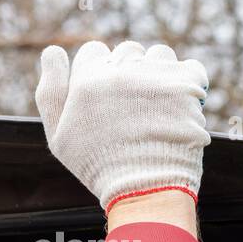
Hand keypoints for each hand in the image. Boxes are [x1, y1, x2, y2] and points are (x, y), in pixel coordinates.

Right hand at [35, 40, 209, 211]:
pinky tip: (182, 107)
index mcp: (87, 80)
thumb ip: (49, 92)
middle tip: (135, 108)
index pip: (94, 50)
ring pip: (160, 55)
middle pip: (127, 51)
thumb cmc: (98, 168)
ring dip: (160, 74)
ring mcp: (156, 76)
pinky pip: (192, 69)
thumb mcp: (58, 137)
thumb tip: (51, 50)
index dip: (99, 73)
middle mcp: (121, 71)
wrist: (146, 191)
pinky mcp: (187, 86)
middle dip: (130, 73)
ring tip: (160, 106)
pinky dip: (190, 85)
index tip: (108, 99)